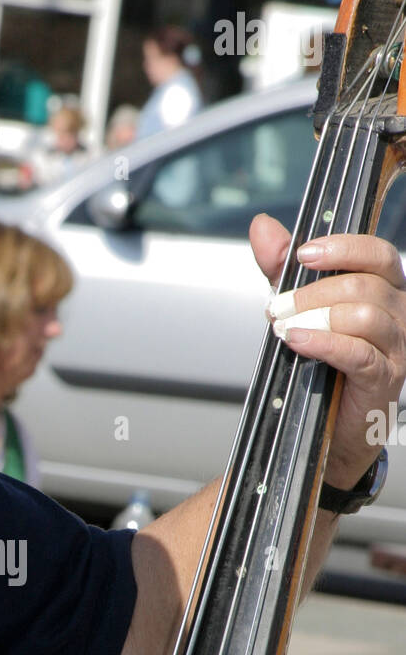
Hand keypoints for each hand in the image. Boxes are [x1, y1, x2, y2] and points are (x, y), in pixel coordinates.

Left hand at [249, 214, 405, 487]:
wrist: (330, 428)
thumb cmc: (322, 365)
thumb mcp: (297, 307)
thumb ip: (281, 268)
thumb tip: (262, 226)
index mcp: (386, 291)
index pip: (378, 254)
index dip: (343, 248)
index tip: (302, 255)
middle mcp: (399, 315)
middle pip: (363, 286)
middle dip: (311, 294)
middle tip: (275, 307)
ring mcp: (397, 348)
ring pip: (362, 316)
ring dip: (315, 319)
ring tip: (283, 329)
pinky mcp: (385, 378)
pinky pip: (357, 352)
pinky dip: (323, 344)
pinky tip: (297, 343)